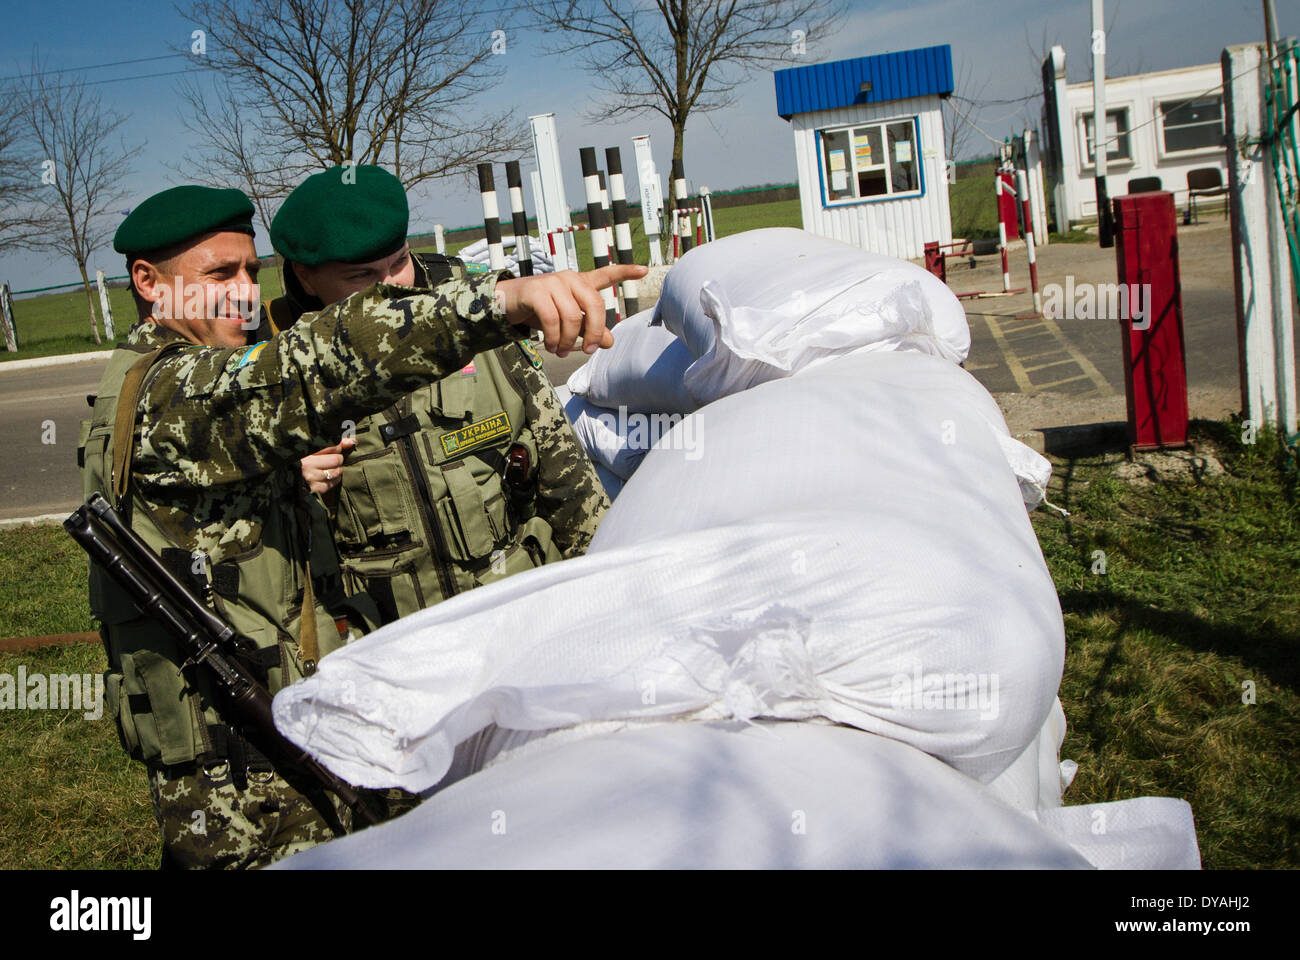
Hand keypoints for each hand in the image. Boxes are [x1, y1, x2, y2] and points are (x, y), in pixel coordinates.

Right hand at [301, 437, 356, 494]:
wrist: (286, 478)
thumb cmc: (299, 461)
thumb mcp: (310, 450)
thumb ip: (331, 445)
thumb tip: (352, 441)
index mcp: (305, 451)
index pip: (331, 447)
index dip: (337, 448)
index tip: (336, 449)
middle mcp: (307, 465)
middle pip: (336, 460)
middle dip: (337, 460)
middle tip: (331, 461)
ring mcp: (310, 478)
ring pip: (336, 472)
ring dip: (336, 471)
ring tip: (328, 469)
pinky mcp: (313, 490)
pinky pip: (331, 484)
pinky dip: (332, 481)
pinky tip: (327, 477)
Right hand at [495, 264, 647, 356]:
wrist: (508, 303)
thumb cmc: (541, 310)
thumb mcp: (568, 321)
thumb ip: (589, 329)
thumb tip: (609, 342)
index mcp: (580, 283)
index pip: (606, 274)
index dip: (626, 272)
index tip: (644, 270)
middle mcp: (569, 279)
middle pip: (594, 305)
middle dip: (593, 332)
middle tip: (588, 350)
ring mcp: (552, 282)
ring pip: (571, 317)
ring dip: (568, 341)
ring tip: (561, 351)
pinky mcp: (536, 291)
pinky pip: (552, 320)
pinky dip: (554, 338)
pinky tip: (552, 346)